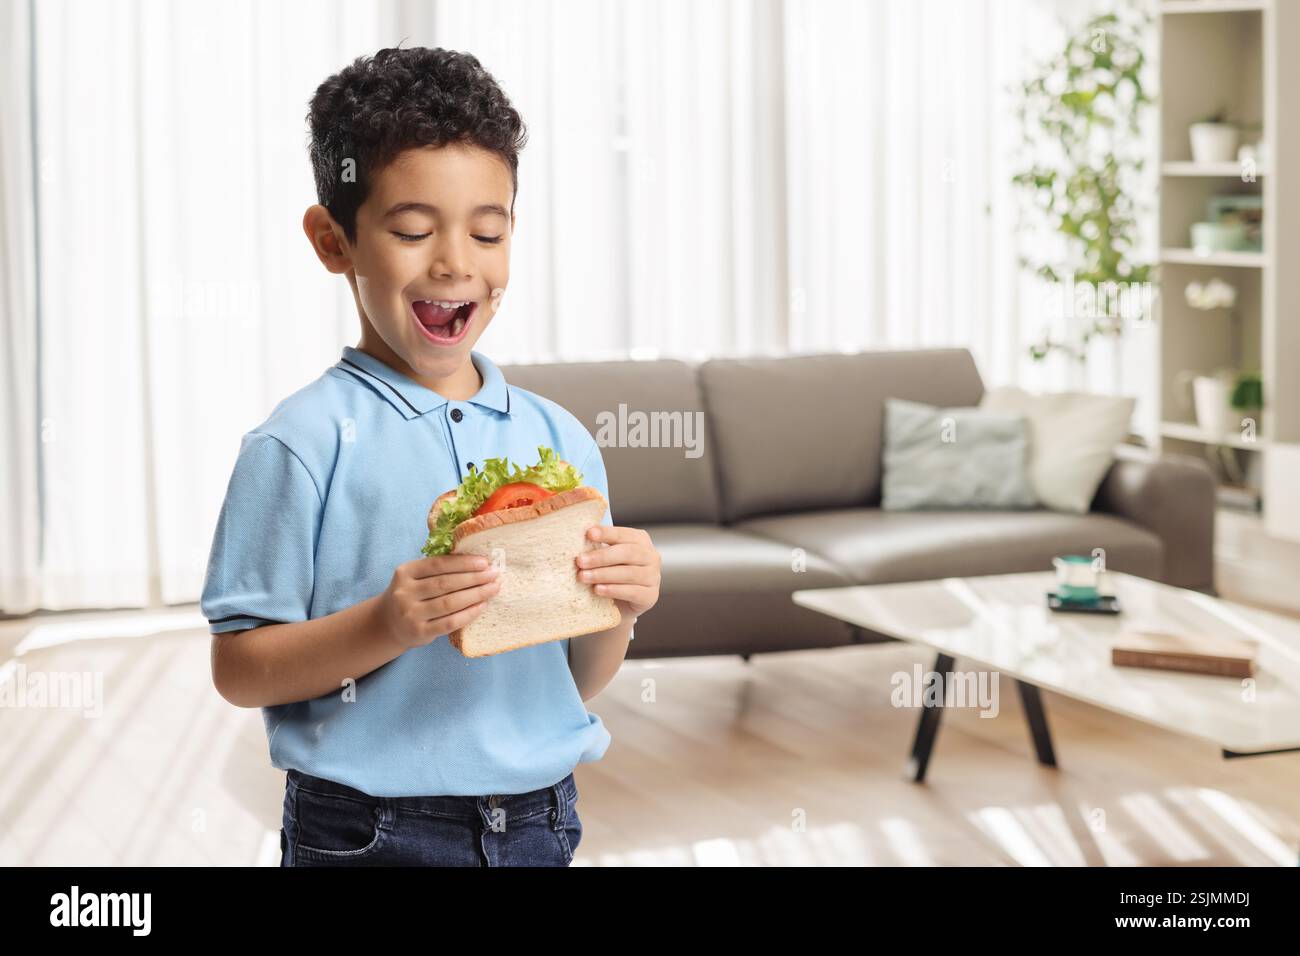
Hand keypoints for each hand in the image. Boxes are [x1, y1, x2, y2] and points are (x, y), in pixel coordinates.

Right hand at [378, 554, 501, 649]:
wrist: (389, 623)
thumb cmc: (411, 595)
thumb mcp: (415, 577)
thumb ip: (437, 568)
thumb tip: (475, 560)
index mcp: (405, 572)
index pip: (438, 564)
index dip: (463, 563)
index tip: (484, 562)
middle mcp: (405, 593)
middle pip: (446, 583)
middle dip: (474, 578)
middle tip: (494, 574)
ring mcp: (411, 614)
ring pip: (449, 603)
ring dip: (475, 595)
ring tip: (493, 589)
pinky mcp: (419, 632)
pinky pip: (449, 622)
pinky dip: (468, 614)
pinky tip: (482, 606)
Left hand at [574, 525, 660, 619]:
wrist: (621, 603)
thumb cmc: (611, 573)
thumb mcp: (606, 557)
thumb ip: (597, 547)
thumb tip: (574, 540)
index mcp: (640, 540)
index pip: (623, 534)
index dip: (606, 533)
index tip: (589, 533)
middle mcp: (651, 556)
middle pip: (628, 553)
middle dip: (601, 557)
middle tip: (580, 561)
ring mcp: (653, 577)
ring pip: (629, 573)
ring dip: (603, 574)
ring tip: (583, 577)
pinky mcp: (650, 596)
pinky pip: (632, 592)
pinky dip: (613, 590)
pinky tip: (598, 590)